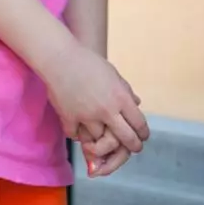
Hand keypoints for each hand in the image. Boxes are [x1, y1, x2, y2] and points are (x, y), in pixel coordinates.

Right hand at [46, 48, 147, 168]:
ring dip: (101, 138)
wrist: (60, 57)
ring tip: (101, 134)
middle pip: (126, 138)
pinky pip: (76, 135)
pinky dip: (78, 134)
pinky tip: (79, 128)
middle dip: (133, 145)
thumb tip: (137, 103)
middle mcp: (107, 109)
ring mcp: (87, 116)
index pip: (139, 124)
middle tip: (133, 147)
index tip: (142, 137)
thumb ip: (125, 91)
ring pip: (100, 140)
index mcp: (120, 97)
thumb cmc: (88, 62)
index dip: (143, 134)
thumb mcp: (113, 74)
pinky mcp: (69, 118)